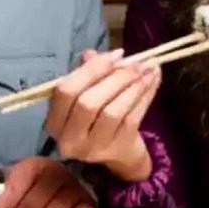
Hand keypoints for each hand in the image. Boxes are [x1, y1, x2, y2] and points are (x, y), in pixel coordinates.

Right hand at [45, 49, 159, 177]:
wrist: (120, 153)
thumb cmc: (98, 118)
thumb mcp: (88, 94)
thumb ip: (89, 73)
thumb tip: (99, 53)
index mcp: (55, 121)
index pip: (65, 91)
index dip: (90, 70)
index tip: (116, 54)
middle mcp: (70, 138)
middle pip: (88, 103)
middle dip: (114, 78)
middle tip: (136, 63)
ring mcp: (95, 147)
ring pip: (112, 112)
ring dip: (132, 86)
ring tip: (148, 69)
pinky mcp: (118, 149)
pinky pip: (132, 119)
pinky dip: (145, 96)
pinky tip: (153, 80)